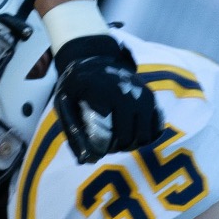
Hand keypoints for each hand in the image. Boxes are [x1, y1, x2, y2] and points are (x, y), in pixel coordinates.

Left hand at [52, 35, 161, 163]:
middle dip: (119, 147)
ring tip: (118, 138)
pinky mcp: (151, 98)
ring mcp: (143, 96)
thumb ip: (73, 132)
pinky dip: (145, 135)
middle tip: (108, 144)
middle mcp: (129, 95)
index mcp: (106, 95)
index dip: (105, 147)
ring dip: (133, 143)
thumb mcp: (64, 104)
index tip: (96, 146)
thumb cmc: (75, 85)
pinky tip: (131, 132)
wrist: (92, 58)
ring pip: (145, 136)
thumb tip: (85, 161)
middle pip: (130, 138)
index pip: (112, 136)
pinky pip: (155, 128)